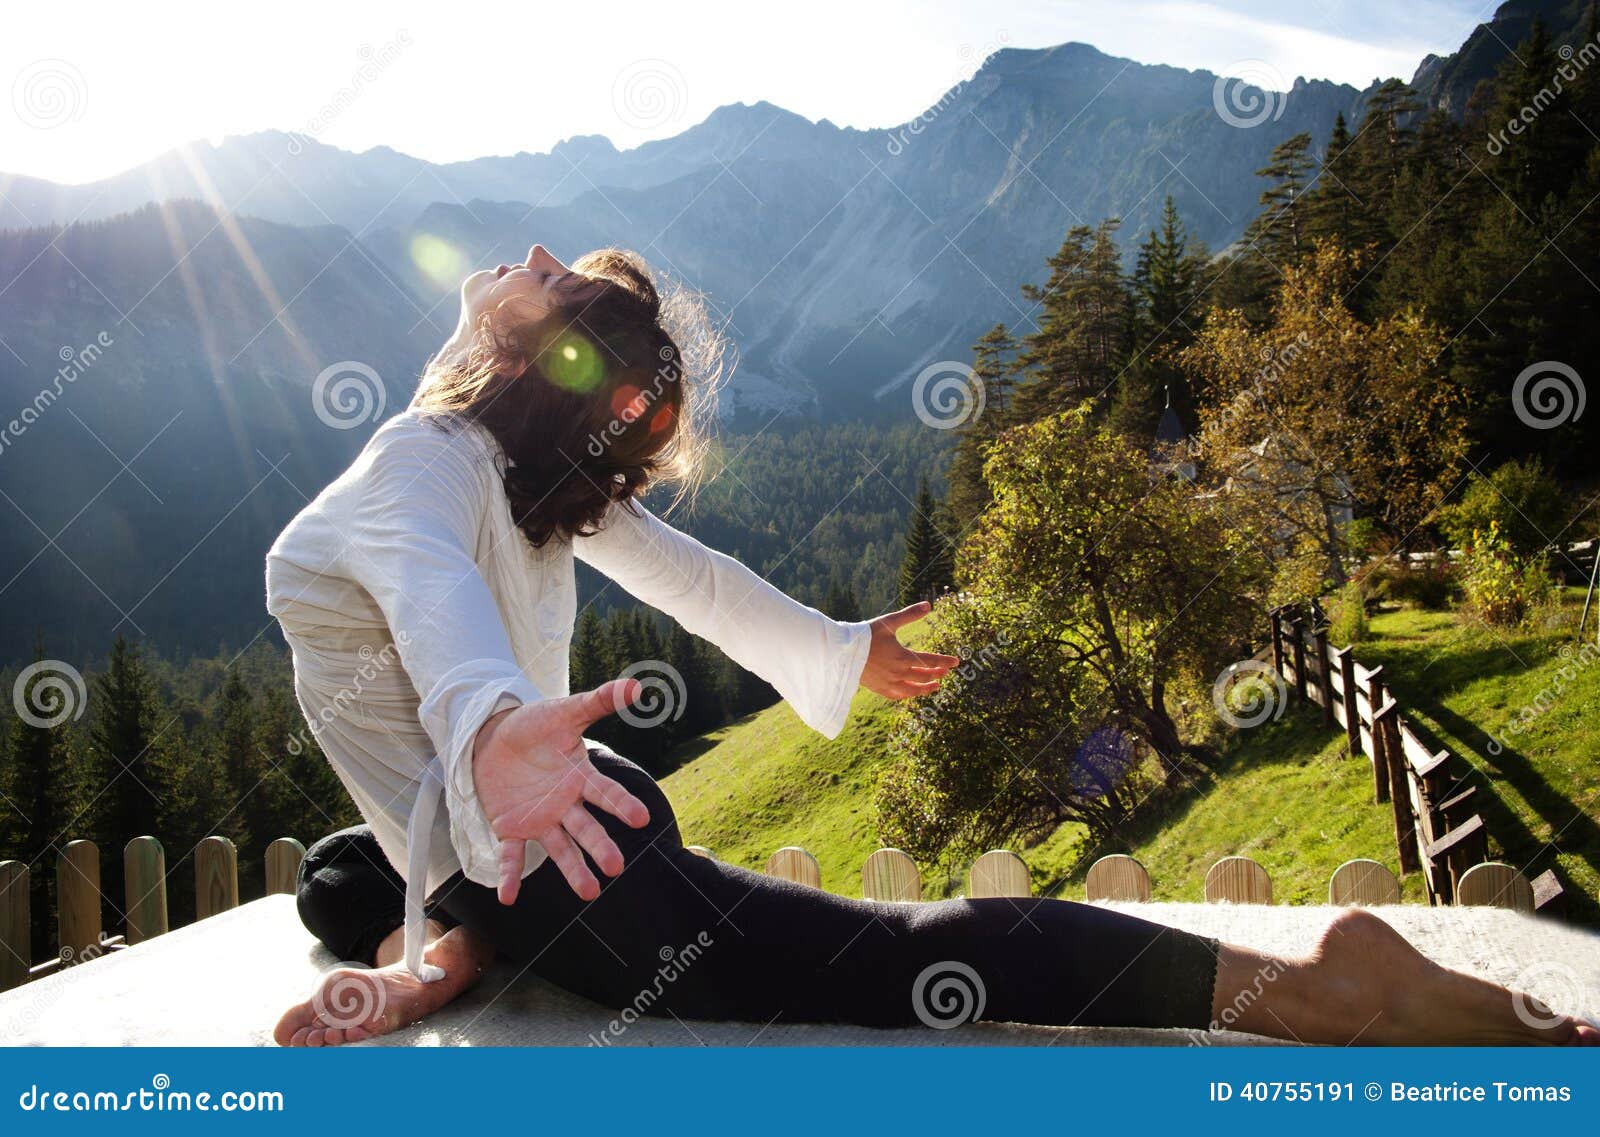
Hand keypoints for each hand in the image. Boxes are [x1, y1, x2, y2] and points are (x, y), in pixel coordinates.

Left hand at [470, 678, 651, 904]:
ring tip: (589, 892)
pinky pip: (512, 855)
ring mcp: (540, 819)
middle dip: (600, 846)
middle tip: (615, 867)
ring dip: (573, 870)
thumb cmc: (534, 726)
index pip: (604, 792)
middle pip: (586, 827)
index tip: (640, 818)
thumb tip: (637, 686)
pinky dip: (511, 876)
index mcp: (580, 777)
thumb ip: (599, 701)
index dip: (621, 804)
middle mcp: (565, 804)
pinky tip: (508, 897)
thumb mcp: (564, 711)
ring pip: (560, 847)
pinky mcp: (511, 828)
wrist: (492, 738)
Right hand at [859, 602, 959, 699]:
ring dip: (926, 688)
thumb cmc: (866, 634)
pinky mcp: (879, 688)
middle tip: (946, 671)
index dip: (944, 661)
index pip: (930, 661)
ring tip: (935, 686)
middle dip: (937, 673)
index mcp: (903, 656)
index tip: (956, 662)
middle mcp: (898, 672)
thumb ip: (910, 614)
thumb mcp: (889, 621)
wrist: (842, 650)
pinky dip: (907, 694)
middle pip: (924, 676)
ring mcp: (889, 682)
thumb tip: (929, 605)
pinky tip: (911, 692)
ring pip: (913, 690)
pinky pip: (897, 695)